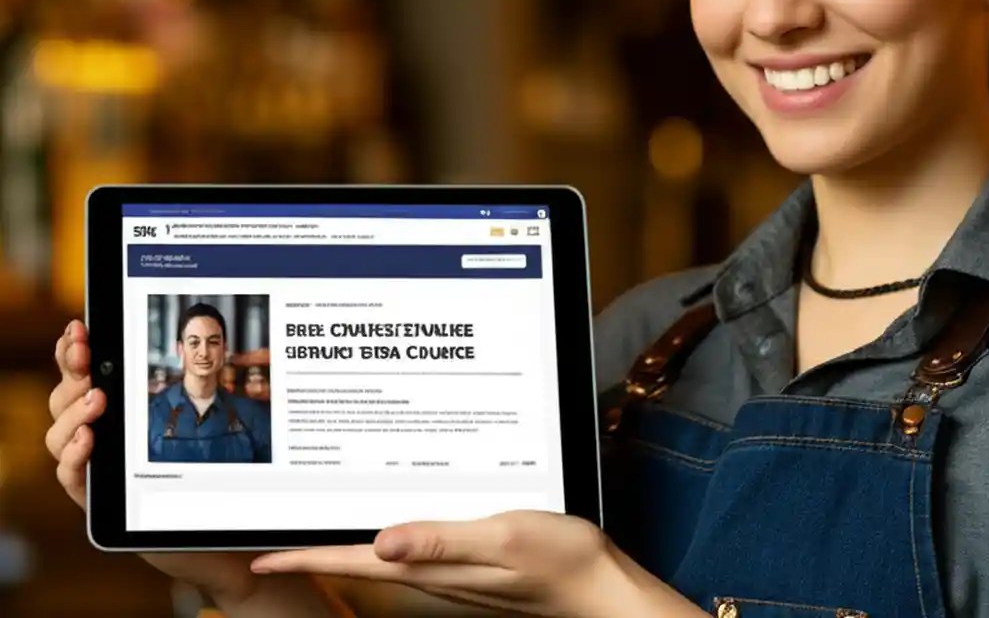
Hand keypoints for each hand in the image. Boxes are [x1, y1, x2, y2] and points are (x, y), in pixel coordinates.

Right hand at [47, 321, 346, 615]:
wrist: (226, 536)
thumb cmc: (219, 476)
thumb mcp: (217, 426)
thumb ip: (212, 390)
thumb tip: (230, 347)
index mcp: (126, 411)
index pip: (89, 373)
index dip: (78, 350)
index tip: (82, 326)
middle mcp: (105, 436)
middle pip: (66, 398)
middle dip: (71, 372)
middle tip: (85, 354)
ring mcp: (101, 470)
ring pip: (60, 436)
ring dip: (73, 414)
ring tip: (99, 399)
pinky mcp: (103, 503)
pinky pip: (72, 480)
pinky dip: (75, 458)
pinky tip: (92, 440)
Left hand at [250, 510, 696, 617]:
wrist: (596, 587)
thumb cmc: (558, 561)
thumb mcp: (502, 540)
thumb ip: (442, 539)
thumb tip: (381, 542)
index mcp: (436, 567)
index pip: (356, 561)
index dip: (306, 559)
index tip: (262, 557)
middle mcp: (436, 574)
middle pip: (359, 563)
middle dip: (313, 555)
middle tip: (271, 547)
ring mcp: (453, 575)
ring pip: (384, 560)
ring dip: (343, 549)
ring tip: (312, 537)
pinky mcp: (470, 569)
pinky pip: (416, 555)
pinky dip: (388, 542)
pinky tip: (387, 531)